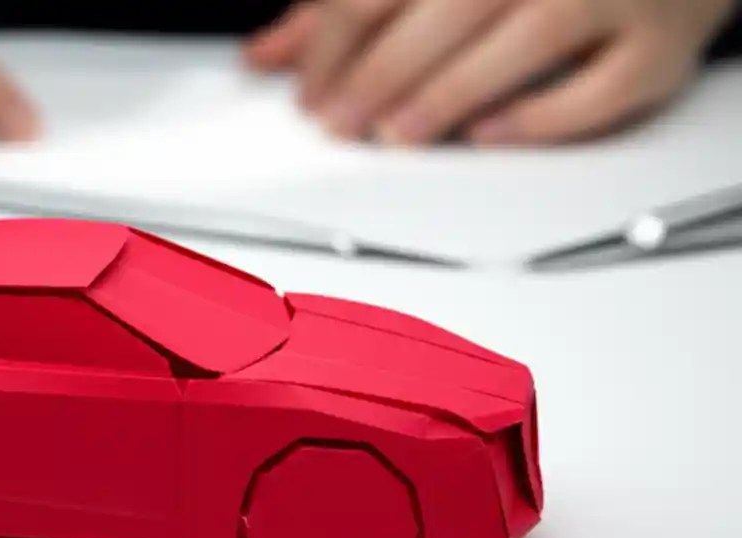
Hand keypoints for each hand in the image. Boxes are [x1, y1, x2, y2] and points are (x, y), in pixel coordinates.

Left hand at [245, 0, 735, 144]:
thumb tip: (268, 54)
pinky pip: (603, 89)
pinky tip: (487, 136)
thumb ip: (351, 9)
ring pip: (528, 36)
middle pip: (450, 4)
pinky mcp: (657, 46)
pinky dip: (542, 118)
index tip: (308, 93)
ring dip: (448, 93)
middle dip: (380, 72)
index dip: (336, 41)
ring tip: (394, 135)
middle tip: (339, 125)